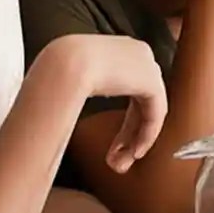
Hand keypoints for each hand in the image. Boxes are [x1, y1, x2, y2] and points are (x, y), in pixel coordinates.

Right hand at [67, 35, 168, 173]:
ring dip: (136, 139)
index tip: (113, 144)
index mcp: (119, 49)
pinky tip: (136, 152)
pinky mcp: (151, 81)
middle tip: (117, 158)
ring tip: (123, 162)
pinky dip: (146, 134)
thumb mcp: (72, 77)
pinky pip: (155, 113)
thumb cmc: (58, 70)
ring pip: (149, 109)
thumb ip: (83, 88)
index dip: (125, 120)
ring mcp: (146, 65)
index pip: (130, 87)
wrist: (66, 63)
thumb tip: (69, 112)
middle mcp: (136, 54)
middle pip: (140, 101)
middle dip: (130, 134)